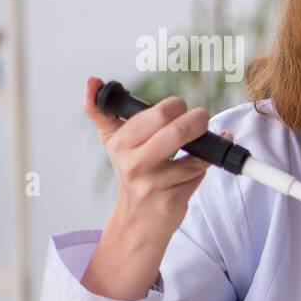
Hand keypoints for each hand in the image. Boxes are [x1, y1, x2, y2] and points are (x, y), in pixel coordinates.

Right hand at [83, 76, 216, 245]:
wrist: (138, 219)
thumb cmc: (131, 173)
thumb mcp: (113, 142)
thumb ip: (102, 111)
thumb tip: (92, 81)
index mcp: (120, 143)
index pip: (156, 114)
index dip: (176, 107)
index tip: (180, 108)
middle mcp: (134, 163)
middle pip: (177, 132)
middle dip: (198, 120)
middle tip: (202, 118)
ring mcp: (152, 184)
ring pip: (194, 156)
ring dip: (206, 147)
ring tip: (203, 143)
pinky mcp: (170, 200)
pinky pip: (198, 174)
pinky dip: (207, 164)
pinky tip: (208, 158)